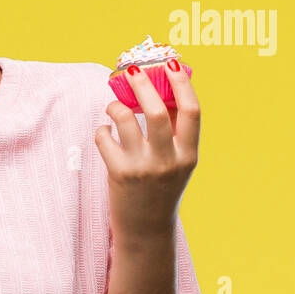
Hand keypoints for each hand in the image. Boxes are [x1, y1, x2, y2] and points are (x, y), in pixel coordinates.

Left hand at [94, 62, 200, 240]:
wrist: (146, 229)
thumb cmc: (160, 188)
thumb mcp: (177, 162)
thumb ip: (174, 131)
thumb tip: (164, 88)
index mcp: (190, 155)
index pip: (192, 111)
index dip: (182, 84)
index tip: (170, 64)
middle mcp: (169, 161)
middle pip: (156, 111)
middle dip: (142, 85)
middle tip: (131, 70)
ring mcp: (143, 168)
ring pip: (126, 120)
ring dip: (116, 106)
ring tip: (113, 106)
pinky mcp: (119, 174)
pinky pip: (105, 137)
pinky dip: (102, 129)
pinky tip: (105, 133)